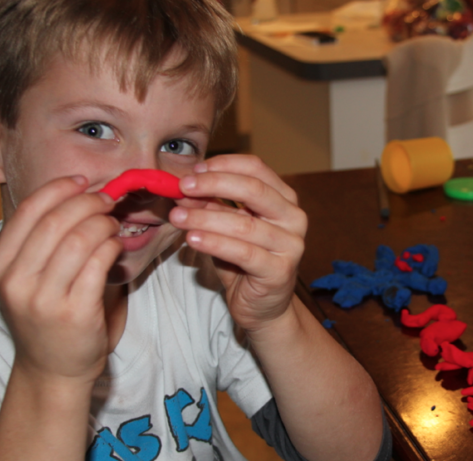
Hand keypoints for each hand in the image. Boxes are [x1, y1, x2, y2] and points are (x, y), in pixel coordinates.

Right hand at [0, 176, 122, 384]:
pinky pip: (98, 264)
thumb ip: (48, 240)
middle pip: (57, 221)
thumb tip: (83, 194)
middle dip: (89, 203)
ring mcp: (43, 298)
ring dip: (104, 225)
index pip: (30, 211)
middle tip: (108, 202)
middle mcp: (16, 280)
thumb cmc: (48, 315)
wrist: (53, 368)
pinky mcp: (74, 312)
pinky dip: (112, 247)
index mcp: (1, 265)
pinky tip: (117, 247)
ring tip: (113, 226)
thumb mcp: (31, 276)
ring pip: (79, 239)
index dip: (61, 189)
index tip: (84, 182)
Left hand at [170, 155, 306, 331]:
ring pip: (244, 223)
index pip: (256, 168)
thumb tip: (184, 187)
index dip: (223, 165)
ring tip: (178, 216)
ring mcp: (291, 245)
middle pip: (253, 189)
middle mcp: (294, 218)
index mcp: (285, 199)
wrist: (261, 307)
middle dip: (213, 184)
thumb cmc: (245, 262)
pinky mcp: (280, 271)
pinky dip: (214, 243)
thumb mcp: (227, 227)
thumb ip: (212, 206)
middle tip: (182, 187)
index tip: (194, 170)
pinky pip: (243, 252)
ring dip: (205, 217)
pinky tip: (192, 239)